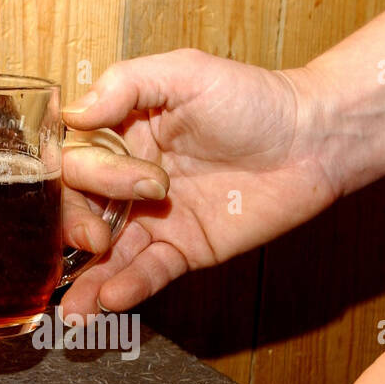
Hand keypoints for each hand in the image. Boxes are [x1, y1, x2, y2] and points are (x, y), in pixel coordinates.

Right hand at [57, 48, 339, 316]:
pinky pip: (150, 271)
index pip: (78, 162)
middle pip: (82, 210)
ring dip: (88, 281)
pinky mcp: (185, 248)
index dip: (86, 177)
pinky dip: (131, 286)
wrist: (311, 140)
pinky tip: (112, 300)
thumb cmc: (254, 98)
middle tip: (96, 239)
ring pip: (109, 253)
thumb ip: (125, 85)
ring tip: (74, 310)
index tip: (115, 183)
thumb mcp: (185, 72)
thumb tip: (73, 113)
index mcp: (122, 135)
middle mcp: (130, 179)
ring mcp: (156, 218)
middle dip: (78, 228)